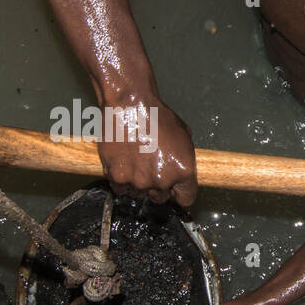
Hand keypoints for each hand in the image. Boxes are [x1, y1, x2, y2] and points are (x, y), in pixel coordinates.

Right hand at [96, 92, 196, 206]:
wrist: (130, 105)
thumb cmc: (156, 115)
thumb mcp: (183, 136)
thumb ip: (184, 159)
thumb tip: (182, 173)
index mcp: (183, 171)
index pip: (186, 199)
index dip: (179, 193)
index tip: (174, 189)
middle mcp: (162, 180)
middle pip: (161, 198)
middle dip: (157, 186)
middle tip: (150, 168)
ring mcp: (138, 181)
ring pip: (139, 194)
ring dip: (137, 183)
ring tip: (135, 162)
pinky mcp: (118, 177)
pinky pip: (120, 188)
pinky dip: (121, 180)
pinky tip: (123, 163)